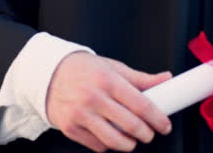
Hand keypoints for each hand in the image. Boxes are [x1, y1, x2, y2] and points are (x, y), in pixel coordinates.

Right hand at [45, 52, 172, 151]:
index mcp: (108, 80)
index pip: (141, 105)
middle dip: (146, 134)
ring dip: (130, 144)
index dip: (157, 118)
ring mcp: (81, 115)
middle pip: (130, 125)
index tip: (164, 125)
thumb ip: (140, 78)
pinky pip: (97, 145)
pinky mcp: (71, 128)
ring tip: (133, 139)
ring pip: (114, 141)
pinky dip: (108, 145)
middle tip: (150, 133)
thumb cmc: (82, 70)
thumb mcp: (112, 68)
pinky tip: (111, 135)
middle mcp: (94, 98)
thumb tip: (165, 79)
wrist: (47, 74)